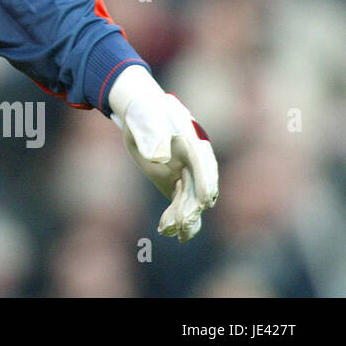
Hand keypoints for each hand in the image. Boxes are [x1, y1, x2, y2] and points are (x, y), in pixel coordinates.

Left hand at [108, 65, 218, 241]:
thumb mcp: (145, 119)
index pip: (204, 165)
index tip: (205, 201)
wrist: (140, 114)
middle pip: (199, 187)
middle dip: (193, 206)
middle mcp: (194, 162)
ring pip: (190, 199)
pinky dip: (173, 217)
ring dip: (183, 217)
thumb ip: (152, 136)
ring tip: (174, 233)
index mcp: (193, 142)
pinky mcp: (175, 183)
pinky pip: (178, 203)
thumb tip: (159, 157)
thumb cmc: (145, 112)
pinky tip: (165, 230)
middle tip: (182, 223)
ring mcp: (186, 174)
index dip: (205, 183)